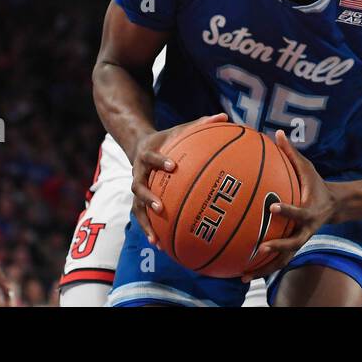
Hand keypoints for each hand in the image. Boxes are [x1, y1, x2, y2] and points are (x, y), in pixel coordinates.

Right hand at [130, 113, 229, 248]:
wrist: (140, 145)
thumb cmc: (167, 139)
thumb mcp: (180, 130)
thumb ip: (201, 124)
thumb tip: (225, 117)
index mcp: (147, 154)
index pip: (151, 157)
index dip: (160, 162)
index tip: (173, 166)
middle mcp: (138, 172)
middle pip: (138, 186)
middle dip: (148, 197)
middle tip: (160, 207)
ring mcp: (137, 187)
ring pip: (136, 207)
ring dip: (145, 222)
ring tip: (156, 238)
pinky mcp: (138, 200)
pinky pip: (141, 217)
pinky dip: (149, 230)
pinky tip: (160, 245)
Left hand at [239, 130, 337, 281]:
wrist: (334, 205)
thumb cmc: (316, 183)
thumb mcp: (307, 167)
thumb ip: (292, 153)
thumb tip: (278, 132)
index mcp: (310, 211)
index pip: (298, 212)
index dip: (287, 210)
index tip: (271, 207)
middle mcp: (305, 230)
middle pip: (292, 244)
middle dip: (277, 248)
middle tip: (259, 248)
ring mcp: (299, 241)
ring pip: (283, 260)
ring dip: (265, 269)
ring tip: (243, 277)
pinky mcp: (293, 247)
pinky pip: (276, 261)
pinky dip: (261, 269)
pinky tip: (241, 274)